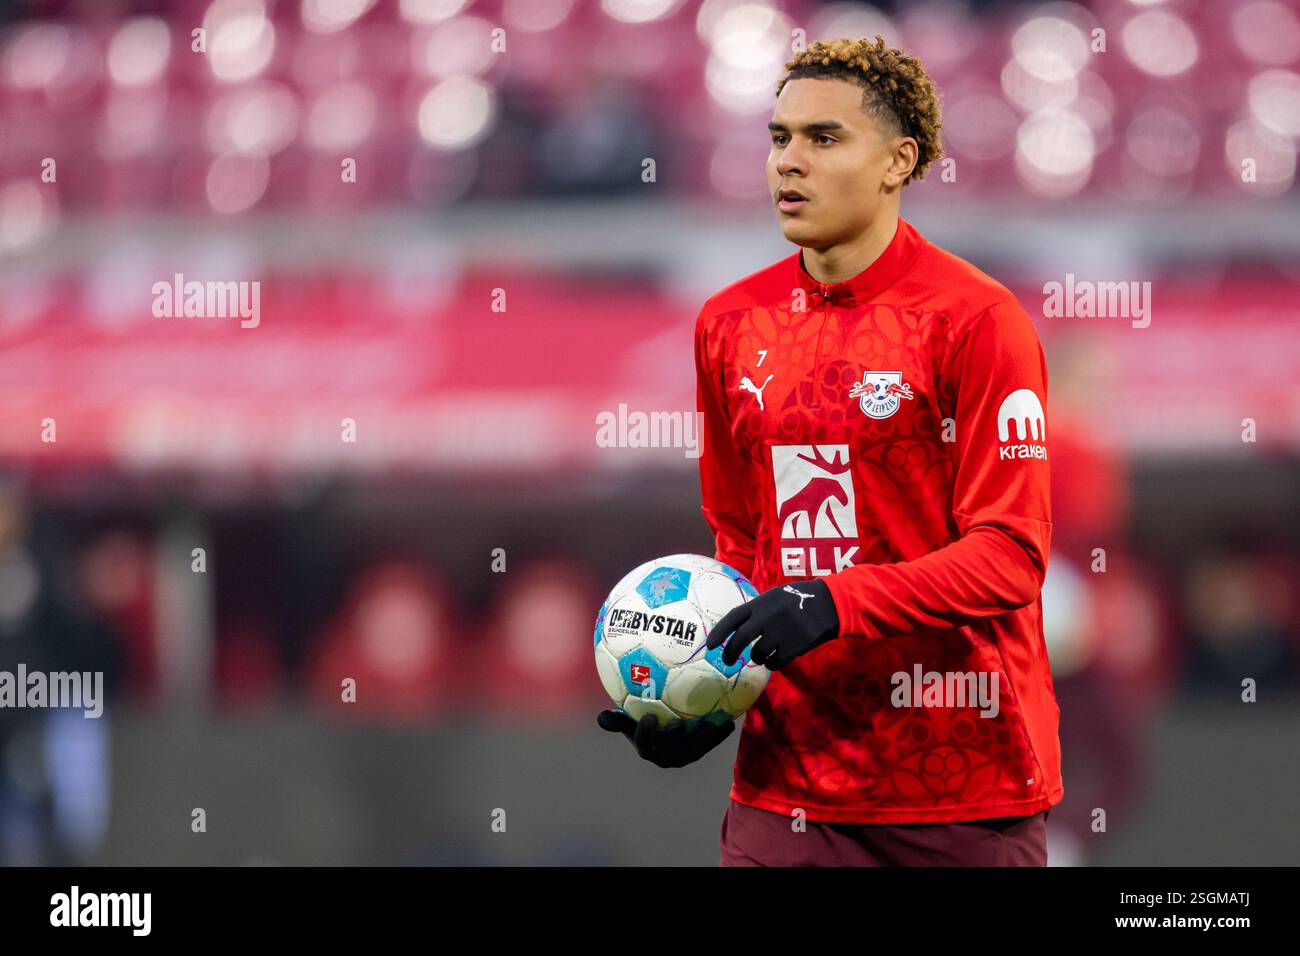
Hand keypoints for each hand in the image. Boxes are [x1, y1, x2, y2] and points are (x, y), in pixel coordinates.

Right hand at [596, 710, 734, 768]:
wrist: (666, 732)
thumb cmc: (646, 724)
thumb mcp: (629, 722)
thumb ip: (617, 721)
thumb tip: (600, 717)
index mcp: (649, 750)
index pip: (646, 745)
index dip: (646, 734)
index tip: (647, 717)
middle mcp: (668, 757)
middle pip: (673, 750)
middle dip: (677, 739)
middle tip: (680, 723)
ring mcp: (686, 756)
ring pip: (696, 748)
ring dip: (704, 738)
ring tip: (710, 724)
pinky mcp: (701, 751)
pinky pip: (711, 744)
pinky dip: (720, 735)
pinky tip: (728, 722)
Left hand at [705, 578, 839, 670]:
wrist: (829, 604)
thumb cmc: (799, 599)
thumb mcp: (775, 597)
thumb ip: (757, 611)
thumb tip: (737, 631)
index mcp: (761, 603)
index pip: (733, 618)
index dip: (719, 632)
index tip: (709, 645)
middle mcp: (767, 618)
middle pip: (740, 640)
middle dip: (730, 653)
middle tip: (727, 661)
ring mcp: (779, 633)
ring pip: (758, 654)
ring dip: (758, 657)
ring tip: (765, 653)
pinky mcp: (793, 647)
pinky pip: (775, 663)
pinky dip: (774, 663)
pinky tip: (779, 657)